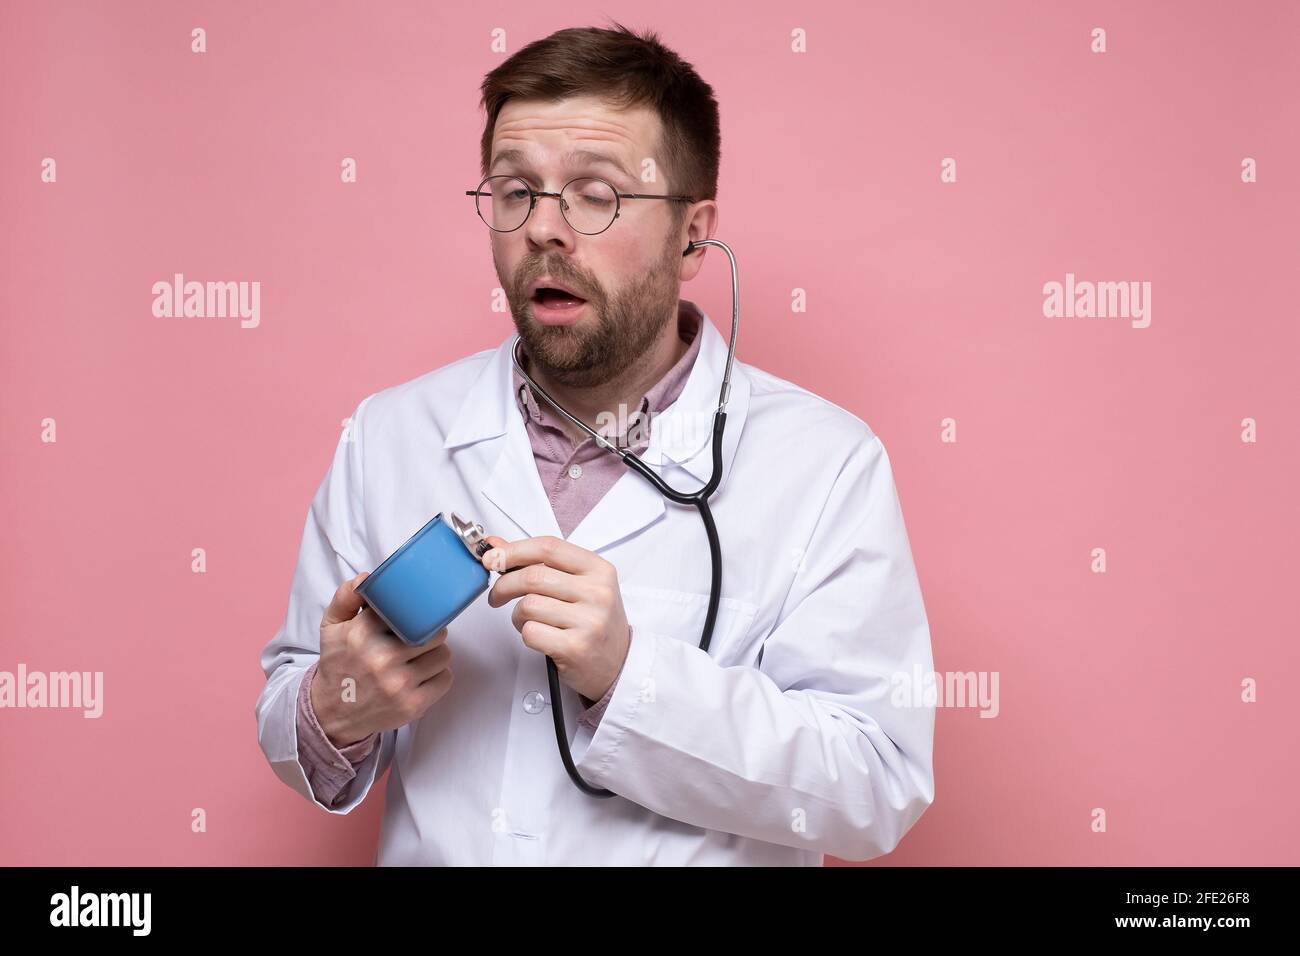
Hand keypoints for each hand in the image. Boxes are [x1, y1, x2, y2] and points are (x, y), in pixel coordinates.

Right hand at [311, 571, 454, 747]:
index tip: (415, 617)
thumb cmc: (338, 664)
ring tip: (418, 659)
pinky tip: (421, 677)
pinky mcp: (412, 705)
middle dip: (429, 634)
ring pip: (444, 655)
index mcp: (362, 633)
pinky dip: (438, 677)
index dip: (417, 613)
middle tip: (418, 639)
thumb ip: (346, 597)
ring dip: (435, 656)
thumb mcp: (332, 627)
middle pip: (434, 632)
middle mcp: (381, 658)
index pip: (411, 610)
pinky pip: (446, 679)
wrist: (332, 713)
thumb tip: (366, 577)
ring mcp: (398, 683)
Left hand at [478, 535, 629, 701]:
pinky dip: (526, 634)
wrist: (619, 664)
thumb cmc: (593, 621)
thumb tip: (497, 545)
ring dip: (517, 615)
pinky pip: (530, 632)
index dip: (513, 550)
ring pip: (528, 605)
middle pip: (533, 576)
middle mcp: (598, 592)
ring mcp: (589, 620)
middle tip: (497, 595)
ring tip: (528, 621)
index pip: (548, 547)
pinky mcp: (576, 647)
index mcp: (598, 569)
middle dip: (504, 585)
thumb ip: (538, 563)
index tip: (493, 558)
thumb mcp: (576, 585)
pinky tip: (540, 636)